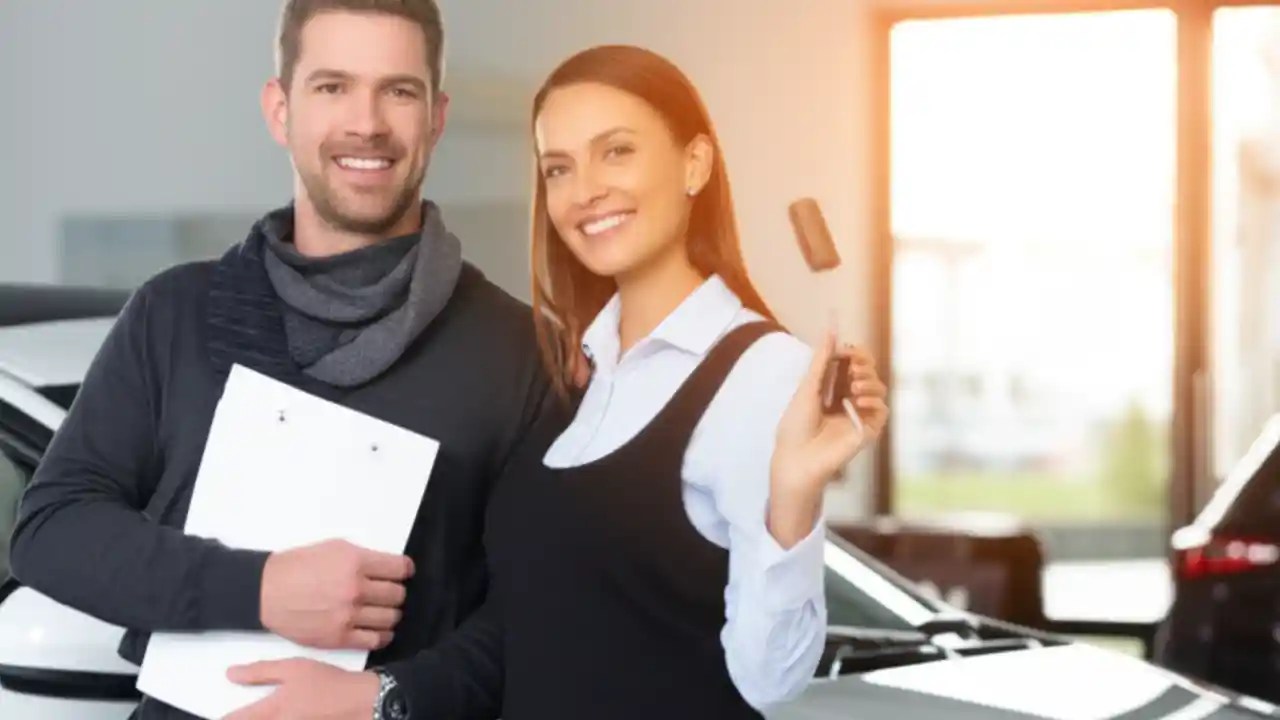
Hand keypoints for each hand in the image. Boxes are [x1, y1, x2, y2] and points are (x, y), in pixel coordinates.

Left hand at [224, 658, 379, 719]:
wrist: (363, 702)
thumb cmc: (328, 682)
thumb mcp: (295, 668)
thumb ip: (261, 672)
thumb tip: (230, 674)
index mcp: (273, 710)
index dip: (224, 719)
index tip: (217, 717)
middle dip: (239, 719)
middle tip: (233, 716)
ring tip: (264, 714)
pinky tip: (287, 715)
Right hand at [260, 539, 412, 650]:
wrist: (267, 592)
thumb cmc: (298, 566)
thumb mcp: (334, 547)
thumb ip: (364, 557)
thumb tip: (390, 567)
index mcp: (356, 562)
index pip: (400, 569)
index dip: (404, 571)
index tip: (401, 573)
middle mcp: (356, 589)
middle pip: (398, 595)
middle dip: (395, 592)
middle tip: (386, 592)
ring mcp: (348, 615)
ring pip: (391, 618)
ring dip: (390, 614)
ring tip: (380, 610)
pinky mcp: (339, 637)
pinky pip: (375, 640)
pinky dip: (382, 635)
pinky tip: (377, 629)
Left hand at [768, 327, 888, 546]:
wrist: (796, 457)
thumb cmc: (795, 425)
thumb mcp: (808, 387)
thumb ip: (821, 359)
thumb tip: (831, 329)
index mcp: (832, 387)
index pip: (852, 362)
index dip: (854, 352)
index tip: (846, 349)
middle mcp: (848, 398)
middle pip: (868, 371)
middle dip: (864, 363)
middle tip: (853, 364)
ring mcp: (859, 414)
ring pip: (878, 388)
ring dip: (870, 380)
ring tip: (854, 385)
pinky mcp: (867, 430)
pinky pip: (882, 410)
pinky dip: (874, 400)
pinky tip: (859, 400)